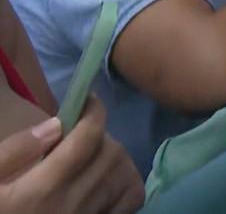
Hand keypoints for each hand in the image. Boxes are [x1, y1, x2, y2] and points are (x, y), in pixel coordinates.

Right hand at [0, 99, 143, 213]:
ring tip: (89, 156)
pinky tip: (104, 178)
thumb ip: (16, 152)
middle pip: (111, 152)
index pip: (86, 140)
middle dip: (99, 133)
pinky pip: (131, 198)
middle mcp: (73, 204)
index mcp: (42, 190)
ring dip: (113, 155)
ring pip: (124, 172)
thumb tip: (56, 125)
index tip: (88, 100)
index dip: (94, 112)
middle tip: (78, 134)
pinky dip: (126, 181)